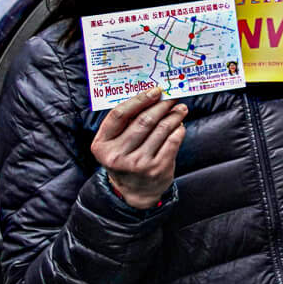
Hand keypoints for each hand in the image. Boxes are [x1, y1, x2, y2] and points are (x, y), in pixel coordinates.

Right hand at [92, 87, 185, 208]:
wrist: (135, 192)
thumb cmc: (125, 159)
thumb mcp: (114, 144)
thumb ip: (125, 122)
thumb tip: (150, 95)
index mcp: (102, 145)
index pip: (119, 115)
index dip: (139, 99)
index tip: (154, 91)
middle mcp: (118, 155)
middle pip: (143, 121)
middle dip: (161, 106)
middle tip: (172, 97)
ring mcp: (138, 163)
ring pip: (161, 129)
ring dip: (174, 115)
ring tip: (180, 109)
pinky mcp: (157, 168)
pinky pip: (173, 141)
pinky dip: (179, 129)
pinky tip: (180, 124)